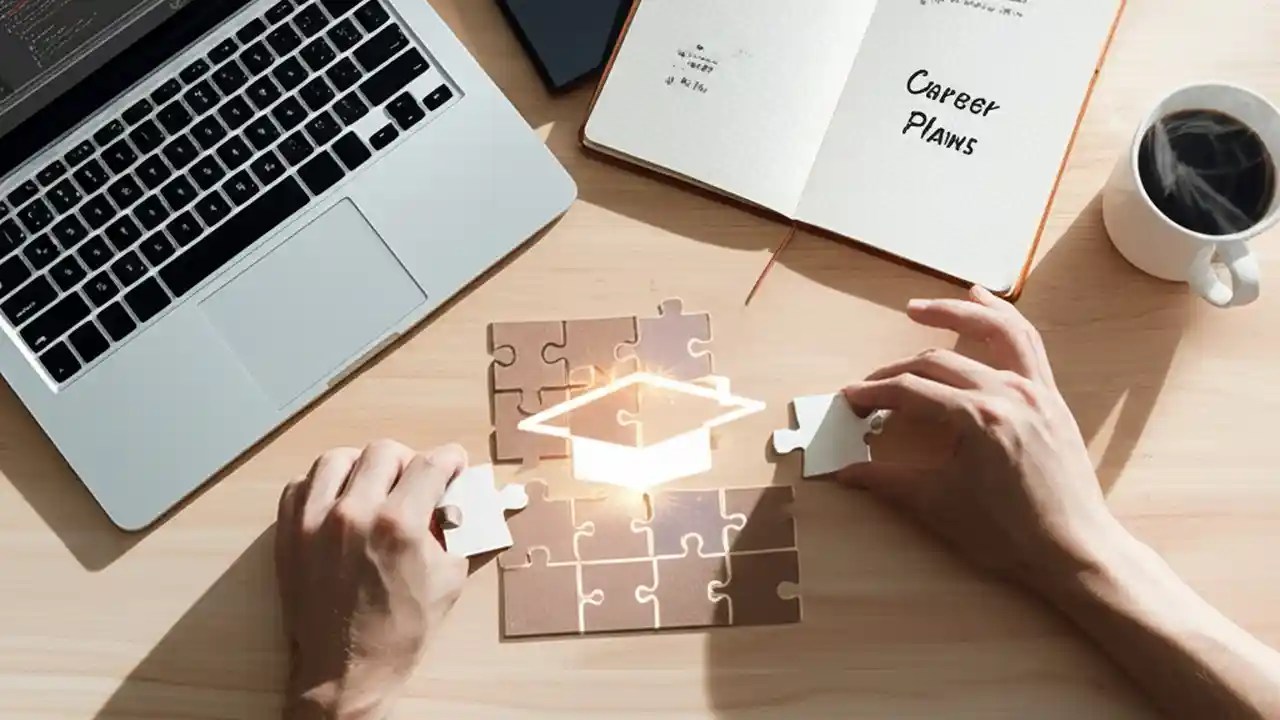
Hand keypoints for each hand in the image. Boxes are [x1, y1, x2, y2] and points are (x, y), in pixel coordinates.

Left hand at [276, 441, 469, 719]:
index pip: (431, 464)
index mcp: (399, 525)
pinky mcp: (288, 533)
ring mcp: (314, 521)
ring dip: (361, 467)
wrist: (346, 671)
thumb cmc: (401, 630)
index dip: (450, 459)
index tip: (453, 464)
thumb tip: (459, 501)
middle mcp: (354, 513)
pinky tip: (338, 502)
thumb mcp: (448, 579)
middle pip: (384, 451)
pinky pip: (301, 484)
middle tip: (415, 481)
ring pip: (337, 458)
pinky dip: (322, 486)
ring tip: (372, 487)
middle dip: (408, 462)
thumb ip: (456, 532)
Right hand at [841, 286, 1125, 590]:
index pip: (909, 392)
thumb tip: (844, 472)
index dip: (872, 394)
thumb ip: (888, 482)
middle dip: (895, 372)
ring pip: (989, 331)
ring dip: (952, 313)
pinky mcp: (1051, 396)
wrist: (1074, 551)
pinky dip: (1001, 317)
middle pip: (936, 363)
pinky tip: (981, 300)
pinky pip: (1026, 341)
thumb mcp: (938, 506)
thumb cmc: (1008, 535)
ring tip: (916, 308)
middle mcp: (1006, 393)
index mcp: (976, 419)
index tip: (849, 400)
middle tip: (869, 389)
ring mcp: (1034, 390)